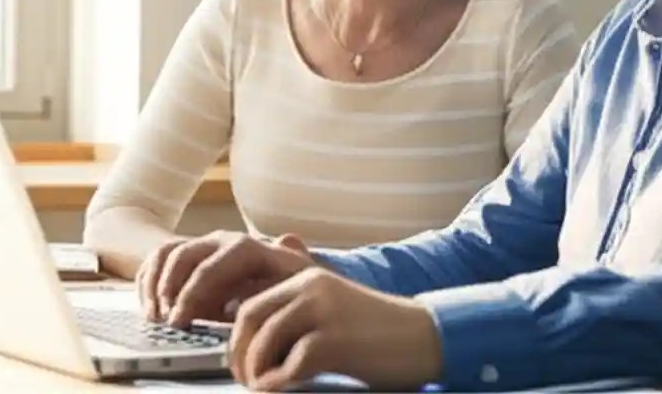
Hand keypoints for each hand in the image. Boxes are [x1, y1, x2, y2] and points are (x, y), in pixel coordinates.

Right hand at [136, 231, 312, 323]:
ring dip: (157, 286)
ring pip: (168, 255)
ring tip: (155, 317)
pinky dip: (148, 282)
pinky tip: (150, 309)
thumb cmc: (278, 290)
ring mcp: (201, 244)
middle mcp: (222, 240)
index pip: (212, 265)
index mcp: (247, 248)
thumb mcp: (281, 291)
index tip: (181, 322)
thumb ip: (270, 291)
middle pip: (186, 257)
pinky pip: (157, 258)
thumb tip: (258, 290)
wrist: (270, 270)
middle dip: (173, 292)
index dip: (193, 293)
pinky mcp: (184, 252)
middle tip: (167, 323)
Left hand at [228, 268, 442, 391]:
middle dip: (238, 354)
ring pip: (265, 337)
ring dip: (254, 370)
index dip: (237, 337)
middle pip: (250, 317)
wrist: (424, 337)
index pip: (252, 303)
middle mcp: (311, 287)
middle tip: (243, 379)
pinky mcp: (336, 339)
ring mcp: (324, 311)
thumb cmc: (377, 333)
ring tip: (259, 388)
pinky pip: (292, 362)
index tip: (238, 362)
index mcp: (307, 278)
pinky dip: (277, 381)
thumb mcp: (331, 312)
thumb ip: (296, 318)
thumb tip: (255, 348)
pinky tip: (278, 390)